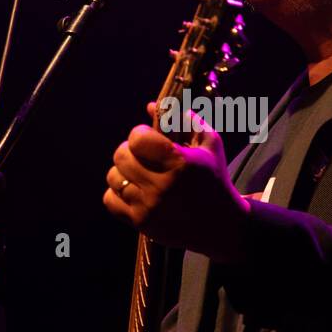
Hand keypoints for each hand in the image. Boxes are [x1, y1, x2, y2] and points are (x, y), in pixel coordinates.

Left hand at [103, 103, 250, 261]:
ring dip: (124, 172)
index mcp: (180, 163)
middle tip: (143, 156)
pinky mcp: (141, 223)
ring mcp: (149, 207)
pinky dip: (118, 193)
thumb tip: (151, 107)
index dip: (139, 134)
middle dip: (130, 151)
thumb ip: (184, 120)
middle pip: (121, 156)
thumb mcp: (209, 144)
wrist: (221, 224)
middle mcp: (162, 186)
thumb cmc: (214, 178)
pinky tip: (134, 190)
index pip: (137, 138)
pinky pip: (110, 200)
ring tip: (139, 174)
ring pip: (113, 177)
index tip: (149, 139)